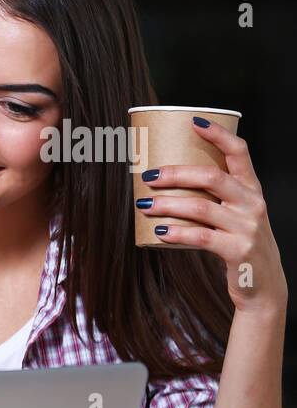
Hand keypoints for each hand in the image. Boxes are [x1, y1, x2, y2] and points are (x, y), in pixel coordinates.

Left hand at [138, 117, 286, 315]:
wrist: (263, 286)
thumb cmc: (239, 246)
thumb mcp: (235, 217)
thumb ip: (213, 200)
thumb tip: (166, 185)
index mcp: (251, 190)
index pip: (240, 153)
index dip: (219, 134)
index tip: (195, 121)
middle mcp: (253, 204)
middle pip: (212, 176)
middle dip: (176, 173)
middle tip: (148, 175)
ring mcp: (248, 227)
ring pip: (201, 206)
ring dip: (168, 204)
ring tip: (144, 204)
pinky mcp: (239, 250)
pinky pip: (201, 237)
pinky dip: (177, 233)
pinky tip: (159, 231)